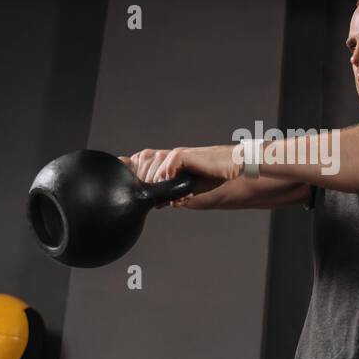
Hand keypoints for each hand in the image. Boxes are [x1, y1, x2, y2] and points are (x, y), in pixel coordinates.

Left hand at [118, 145, 237, 207]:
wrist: (230, 170)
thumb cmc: (210, 179)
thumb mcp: (185, 190)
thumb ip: (169, 194)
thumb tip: (155, 203)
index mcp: (162, 164)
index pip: (135, 166)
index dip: (129, 175)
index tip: (128, 186)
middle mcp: (164, 157)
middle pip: (140, 174)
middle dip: (149, 189)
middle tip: (168, 197)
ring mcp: (171, 156)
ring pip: (151, 173)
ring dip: (161, 188)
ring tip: (178, 192)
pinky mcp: (181, 155)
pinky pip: (165, 170)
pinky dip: (168, 180)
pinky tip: (178, 186)